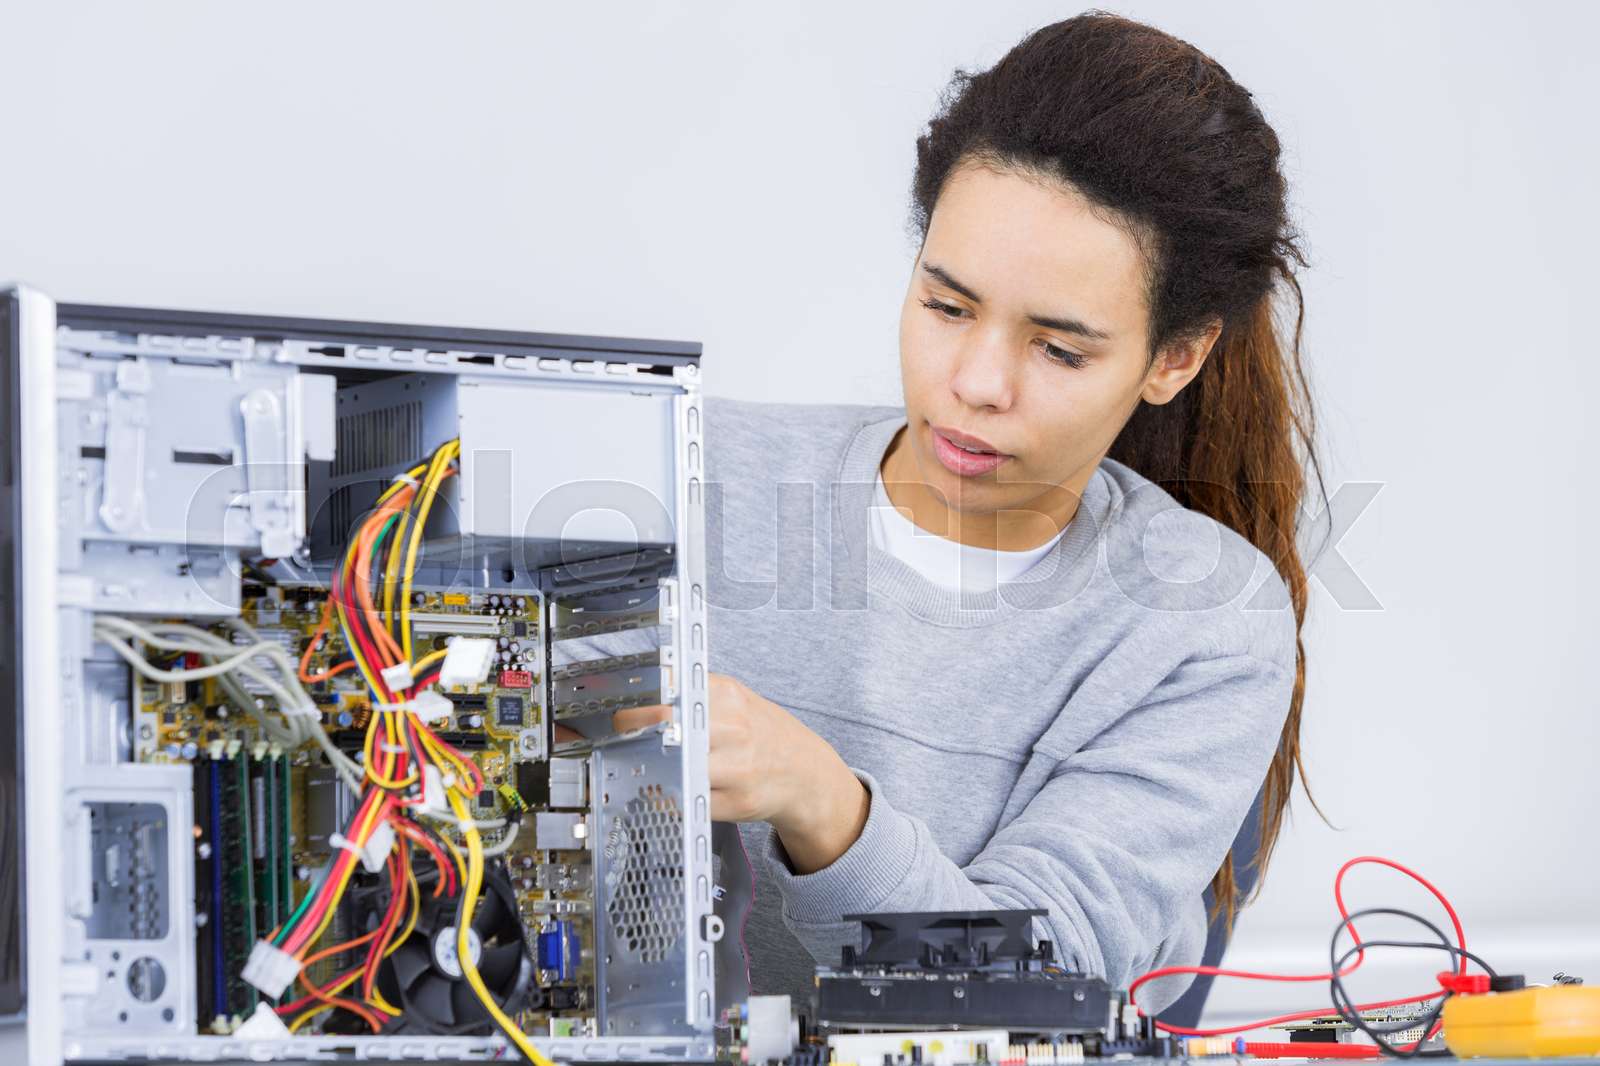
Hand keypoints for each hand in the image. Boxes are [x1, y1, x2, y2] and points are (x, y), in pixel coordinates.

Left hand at [553, 673, 868, 872]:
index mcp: (727, 694)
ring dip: (652, 769)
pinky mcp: (736, 802)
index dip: (639, 705)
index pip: (672, 692)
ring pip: (677, 768)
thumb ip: (691, 697)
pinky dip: (669, 798)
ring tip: (638, 766)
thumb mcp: (733, 701)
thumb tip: (635, 702)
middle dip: (639, 736)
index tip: (617, 713)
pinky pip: (688, 801)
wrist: (805, 772)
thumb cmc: (760, 733)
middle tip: (618, 740)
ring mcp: (736, 767)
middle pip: (670, 731)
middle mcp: (733, 728)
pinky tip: (663, 791)